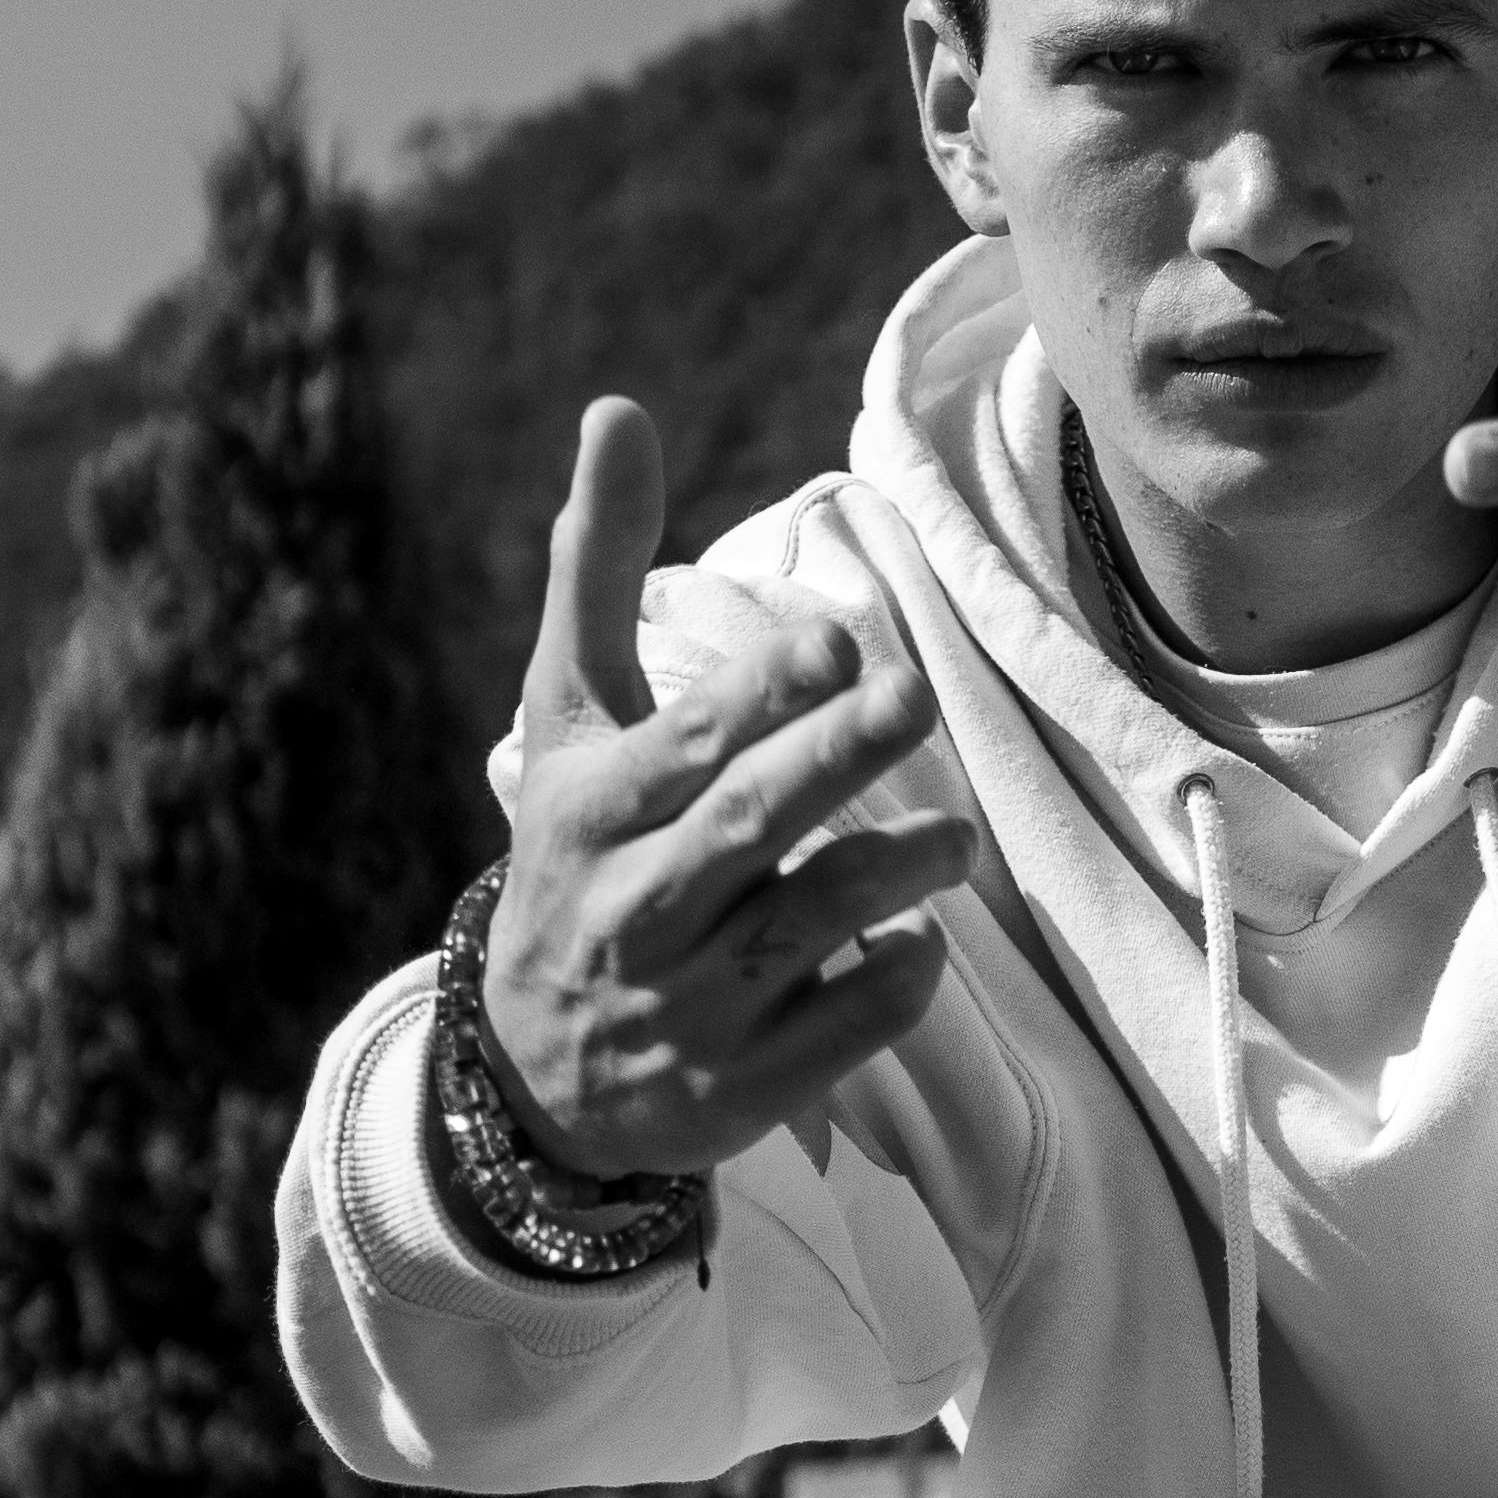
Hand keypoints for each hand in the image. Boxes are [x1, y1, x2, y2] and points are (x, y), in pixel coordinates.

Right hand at [480, 401, 971, 1174]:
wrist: (541, 1079)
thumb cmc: (578, 856)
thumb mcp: (568, 718)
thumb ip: (598, 569)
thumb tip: (620, 409)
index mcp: (591, 814)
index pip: (680, 748)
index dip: (758, 697)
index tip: (832, 642)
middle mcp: (634, 912)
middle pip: (744, 830)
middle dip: (830, 761)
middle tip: (914, 694)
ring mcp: (690, 1008)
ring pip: (802, 931)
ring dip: (886, 875)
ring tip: (956, 836)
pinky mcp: (744, 1089)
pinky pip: (838, 1033)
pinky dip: (888, 985)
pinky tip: (919, 938)